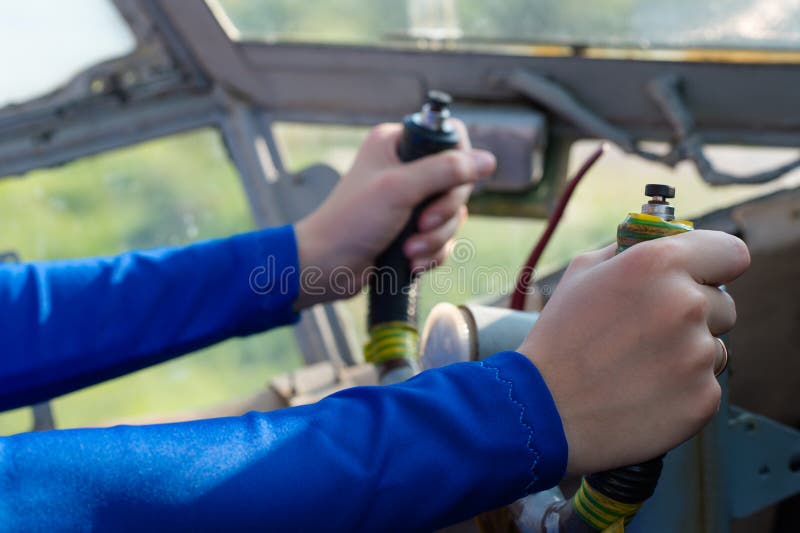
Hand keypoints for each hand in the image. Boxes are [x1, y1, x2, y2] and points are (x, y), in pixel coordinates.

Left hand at [293, 121, 495, 308]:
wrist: (327, 267)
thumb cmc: (351, 221)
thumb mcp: (400, 188)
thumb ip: (445, 170)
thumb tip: (487, 160)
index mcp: (397, 145)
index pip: (450, 139)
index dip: (459, 164)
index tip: (448, 186)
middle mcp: (405, 168)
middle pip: (457, 182)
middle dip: (444, 212)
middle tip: (422, 225)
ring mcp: (410, 201)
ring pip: (453, 215)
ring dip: (436, 239)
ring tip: (410, 250)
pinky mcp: (412, 230)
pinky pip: (443, 239)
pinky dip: (432, 253)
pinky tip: (412, 262)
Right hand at [516, 230, 749, 473]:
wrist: (543, 408)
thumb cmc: (558, 338)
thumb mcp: (581, 273)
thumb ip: (629, 250)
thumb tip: (663, 241)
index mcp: (657, 265)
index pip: (731, 252)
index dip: (717, 265)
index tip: (707, 276)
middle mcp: (685, 304)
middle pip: (724, 304)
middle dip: (696, 314)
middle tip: (651, 331)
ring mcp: (697, 355)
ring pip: (715, 347)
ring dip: (688, 353)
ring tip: (640, 365)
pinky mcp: (703, 398)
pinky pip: (707, 384)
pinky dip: (682, 389)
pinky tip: (643, 391)